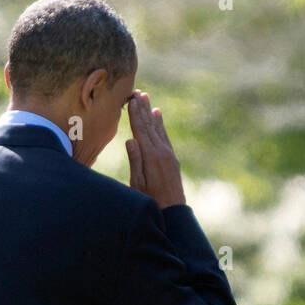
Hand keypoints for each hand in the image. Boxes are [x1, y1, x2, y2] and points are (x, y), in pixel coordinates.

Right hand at [126, 91, 185, 209]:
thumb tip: (130, 140)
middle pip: (150, 125)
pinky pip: (164, 136)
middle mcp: (161, 152)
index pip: (140, 130)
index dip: (135, 114)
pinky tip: (157, 116)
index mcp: (151, 156)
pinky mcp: (171, 158)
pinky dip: (160, 125)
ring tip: (146, 99)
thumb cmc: (151, 201)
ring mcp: (168, 154)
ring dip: (151, 113)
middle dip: (143, 108)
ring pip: (158, 129)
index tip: (131, 99)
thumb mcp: (138, 184)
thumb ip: (135, 161)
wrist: (173, 212)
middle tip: (138, 92)